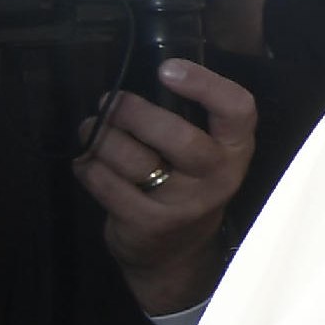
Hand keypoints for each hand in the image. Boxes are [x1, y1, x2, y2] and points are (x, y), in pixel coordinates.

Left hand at [74, 61, 255, 315]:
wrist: (177, 254)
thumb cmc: (186, 187)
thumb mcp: (205, 155)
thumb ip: (188, 120)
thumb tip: (138, 79)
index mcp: (235, 151)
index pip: (237, 110)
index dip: (205, 85)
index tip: (168, 69)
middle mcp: (218, 178)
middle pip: (178, 137)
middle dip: (133, 113)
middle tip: (109, 102)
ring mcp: (184, 204)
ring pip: (132, 158)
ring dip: (100, 136)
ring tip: (91, 128)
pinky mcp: (148, 223)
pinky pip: (105, 182)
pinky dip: (87, 165)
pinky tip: (89, 162)